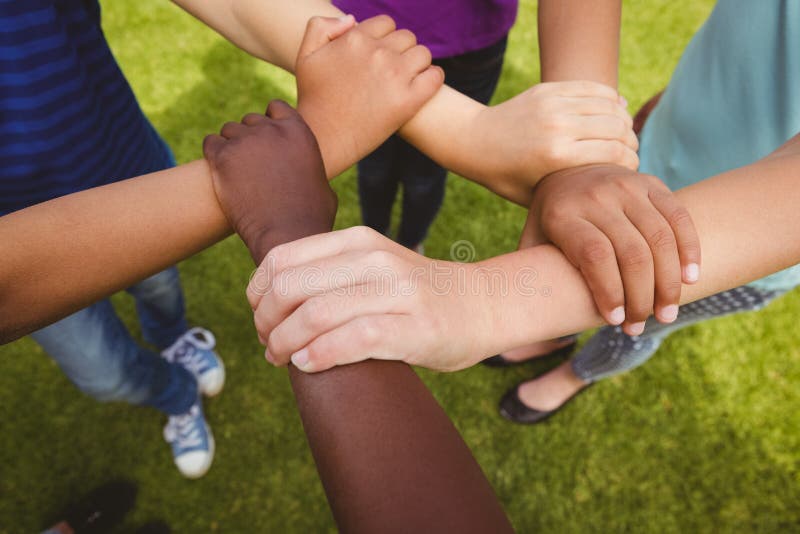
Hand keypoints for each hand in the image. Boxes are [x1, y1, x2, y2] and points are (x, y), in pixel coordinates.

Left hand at [203, 100, 336, 262]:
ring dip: (231, 145)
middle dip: (250, 137)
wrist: (288, 235)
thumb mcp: (322, 184)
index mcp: (299, 131)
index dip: (270, 122)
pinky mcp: (223, 158)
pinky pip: (210, 142)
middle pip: (251, 120)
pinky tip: (220, 169)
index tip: (268, 140)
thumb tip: (309, 171)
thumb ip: (311, 166)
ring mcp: (245, 142)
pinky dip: (213, 153)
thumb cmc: (311, 217)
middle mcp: (271, 130)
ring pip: (229, 130)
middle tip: (251, 163)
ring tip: (236, 170)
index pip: (276, 107)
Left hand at [246, 226, 493, 372]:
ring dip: (285, 344)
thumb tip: (269, 298)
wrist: (482, 305)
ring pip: (315, 314)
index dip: (257, 293)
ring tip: (283, 358)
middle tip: (269, 344)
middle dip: (266, 322)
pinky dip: (319, 356)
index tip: (259, 316)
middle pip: (291, 288)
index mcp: (357, 241)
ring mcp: (397, 293)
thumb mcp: (373, 265)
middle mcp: (374, 259)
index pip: (282, 259)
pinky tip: (309, 365)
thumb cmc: (417, 294)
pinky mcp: (413, 329)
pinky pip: (351, 340)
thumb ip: (331, 270)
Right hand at [295, 15, 443, 177]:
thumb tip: (352, 19)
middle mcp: (378, 53)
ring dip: (417, 63)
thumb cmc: (313, 100)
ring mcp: (395, 75)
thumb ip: (321, 27)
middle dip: (400, 51)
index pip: (386, 24)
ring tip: (406, 79)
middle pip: (406, 37)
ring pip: (423, 54)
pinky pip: (435, 76)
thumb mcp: (306, 55)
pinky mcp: (409, 100)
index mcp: (355, 38)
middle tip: (392, 71)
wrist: (323, 139)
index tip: (379, 55)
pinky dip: (433, 78)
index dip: (383, 38)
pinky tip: (422, 87)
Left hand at [469, 82, 638, 204]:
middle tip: (629, 152)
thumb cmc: (506, 177)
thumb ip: (572, 192)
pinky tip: (615, 109)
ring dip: (623, 119)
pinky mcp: (548, 89)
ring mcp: (553, 104)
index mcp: (556, 156)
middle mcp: (557, 126)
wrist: (474, 140)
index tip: (630, 171)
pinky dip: (610, 99)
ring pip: (609, 105)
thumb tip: (611, 196)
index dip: (631, 162)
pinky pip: (592, 88)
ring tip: (623, 133)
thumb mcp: (537, 196)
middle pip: (617, 127)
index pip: (615, 153)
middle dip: (631, 141)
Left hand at [522, 164, 700, 334]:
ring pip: (659, 239)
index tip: (614, 321)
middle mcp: (596, 196)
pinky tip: (690, 279)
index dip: (610, 291)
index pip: (595, 256)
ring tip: (666, 313)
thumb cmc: (549, 221)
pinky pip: (678, 218)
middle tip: (639, 326)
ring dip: (668, 283)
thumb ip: (531, 273)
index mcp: (563, 214)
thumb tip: (526, 317)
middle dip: (641, 298)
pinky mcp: (651, 183)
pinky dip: (689, 250)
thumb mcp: (533, 241)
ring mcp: (627, 186)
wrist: (566, 169)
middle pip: (632, 253)